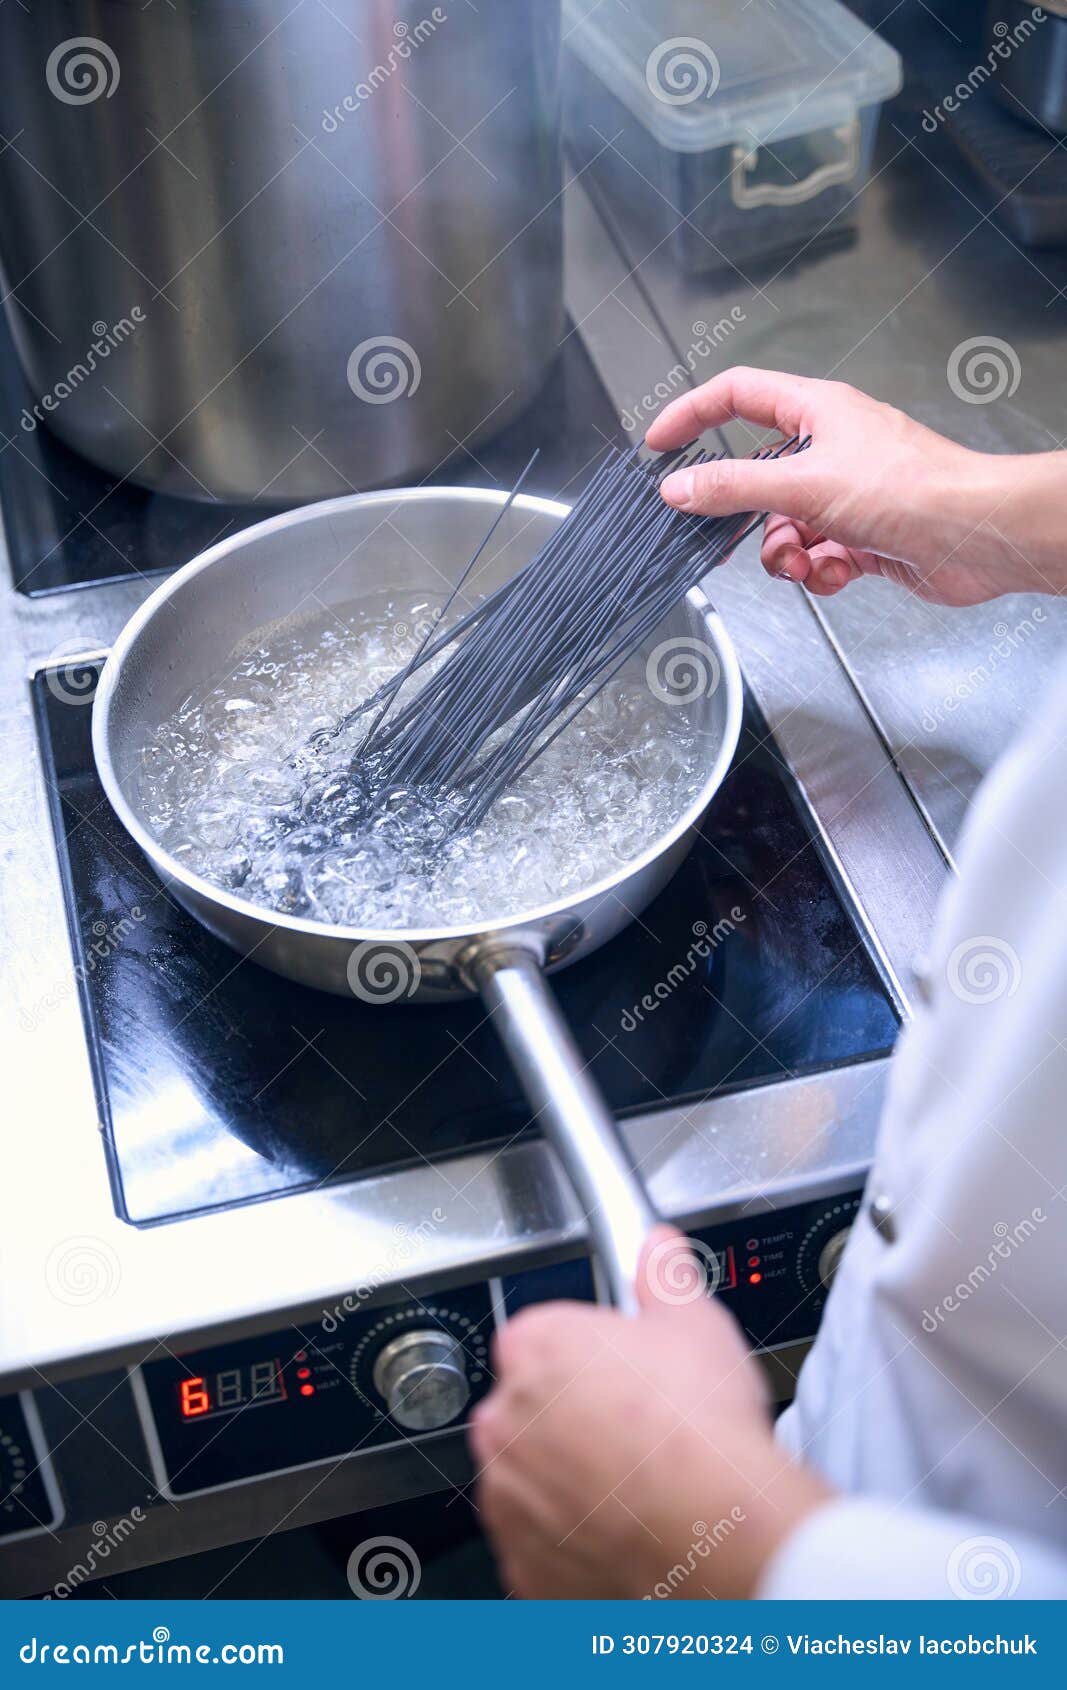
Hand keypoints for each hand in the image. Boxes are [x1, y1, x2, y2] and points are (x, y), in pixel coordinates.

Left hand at [469, 1228, 829, 1599]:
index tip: (623, 1369)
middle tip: (637, 1427)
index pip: (544, 1336)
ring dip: (568, 1482)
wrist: (712, 1533)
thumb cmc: (697, 1430)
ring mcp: (508, 1499)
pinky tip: (625, 1532)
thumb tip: (658, 1247)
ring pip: (531, 1479)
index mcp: (535, 1348)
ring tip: (638, 1484)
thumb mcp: (694, 1323)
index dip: (590, 1353)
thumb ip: (664, 1276)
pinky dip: (572, 1544)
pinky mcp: (522, 1565)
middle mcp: (504, 1421)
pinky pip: (541, 1546)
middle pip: (531, 1409)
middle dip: (573, 1417)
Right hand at [646, 366, 1066, 604]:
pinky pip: (817, 555)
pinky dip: (822, 569)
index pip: (737, 395)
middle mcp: (831, 447)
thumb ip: (733, 487)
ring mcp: (847, 494)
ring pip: (785, 527)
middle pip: (758, 477)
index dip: (693, 414)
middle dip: (748, 517)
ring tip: (808, 559)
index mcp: (817, 411)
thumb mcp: (804, 484)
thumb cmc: (911, 489)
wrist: (976, 535)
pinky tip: (843, 569)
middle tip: (729, 536)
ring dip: (787, 553)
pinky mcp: (864, 536)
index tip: (659, 444)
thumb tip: (681, 488)